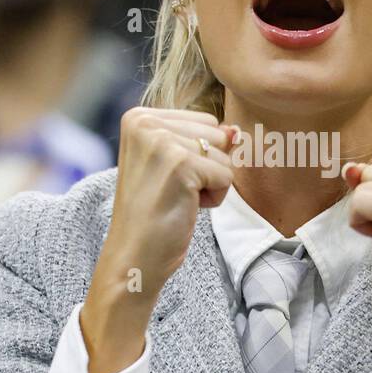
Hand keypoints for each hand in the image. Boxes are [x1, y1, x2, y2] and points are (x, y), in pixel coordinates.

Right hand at [81, 108, 235, 372]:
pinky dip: (213, 199)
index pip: (204, 122)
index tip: (165, 178)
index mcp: (138, 117)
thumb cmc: (154, 213)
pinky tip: (184, 208)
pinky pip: (226, 176)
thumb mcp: (175, 164)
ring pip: (224, 154)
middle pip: (216, 134)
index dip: (197, 156)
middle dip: (205, 168)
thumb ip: (204, 140)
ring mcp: (161, 141)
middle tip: (171, 191)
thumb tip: (236, 132)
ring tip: (176, 199)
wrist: (134, 256)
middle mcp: (145, 122)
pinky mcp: (180, 164)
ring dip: (209, 184)